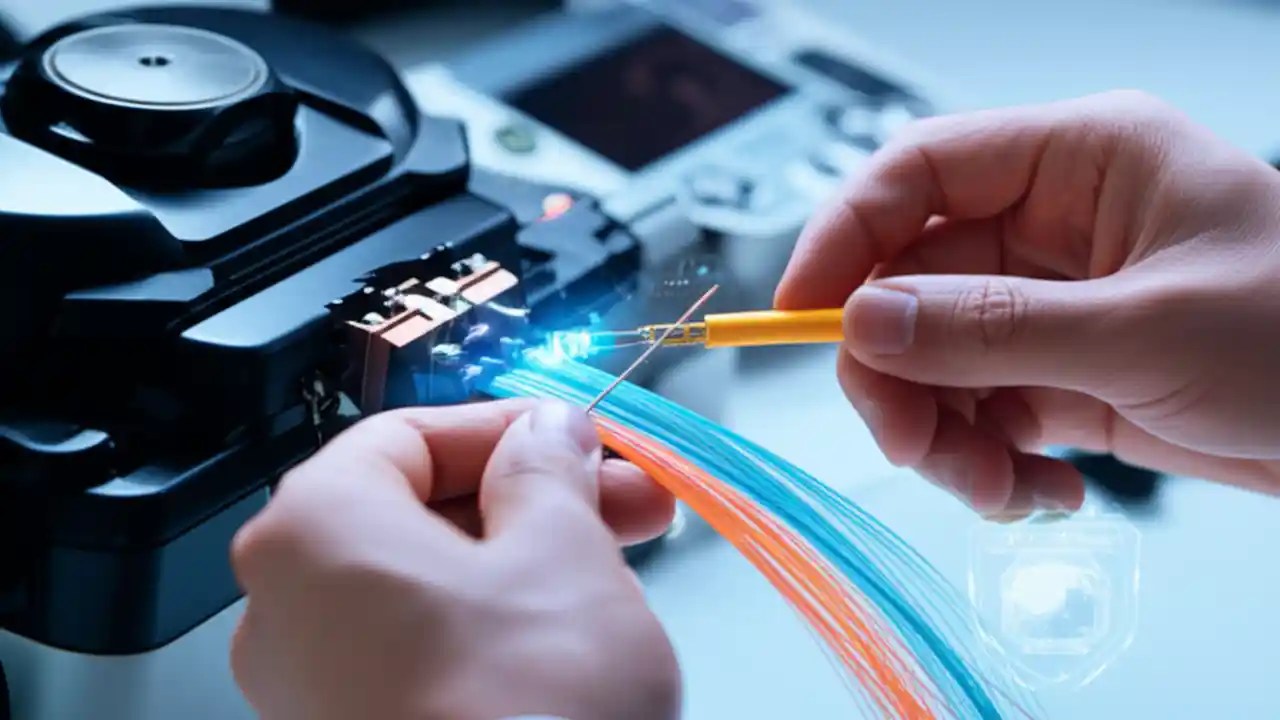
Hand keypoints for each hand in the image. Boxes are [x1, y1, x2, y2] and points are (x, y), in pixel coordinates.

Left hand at [229, 399, 679, 719]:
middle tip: (622, 496)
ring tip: (618, 559)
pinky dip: (492, 625)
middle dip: (534, 495)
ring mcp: (314, 687)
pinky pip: (422, 650)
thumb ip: (548, 470)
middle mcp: (288, 609)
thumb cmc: (525, 707)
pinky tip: (568, 630)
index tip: (573, 436)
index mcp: (316, 530)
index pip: (408, 436)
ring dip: (523, 557)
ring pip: (428, 585)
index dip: (504, 428)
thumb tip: (545, 435)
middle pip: (419, 512)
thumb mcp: (562, 550)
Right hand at [777, 90, 1279, 518]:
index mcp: (1078, 161)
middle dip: (898, 373)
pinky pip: (979, 410)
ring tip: (999, 489)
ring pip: (933, 359)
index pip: (918, 174)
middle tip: (910, 445)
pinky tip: (1046, 492)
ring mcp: (1052, 303)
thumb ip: (991, 329)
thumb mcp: (1146, 332)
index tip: (797, 317)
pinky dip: (989, 462)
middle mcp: (1053, 226)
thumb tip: (861, 324)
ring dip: (943, 434)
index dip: (843, 238)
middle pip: (909, 284)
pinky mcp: (1063, 371)